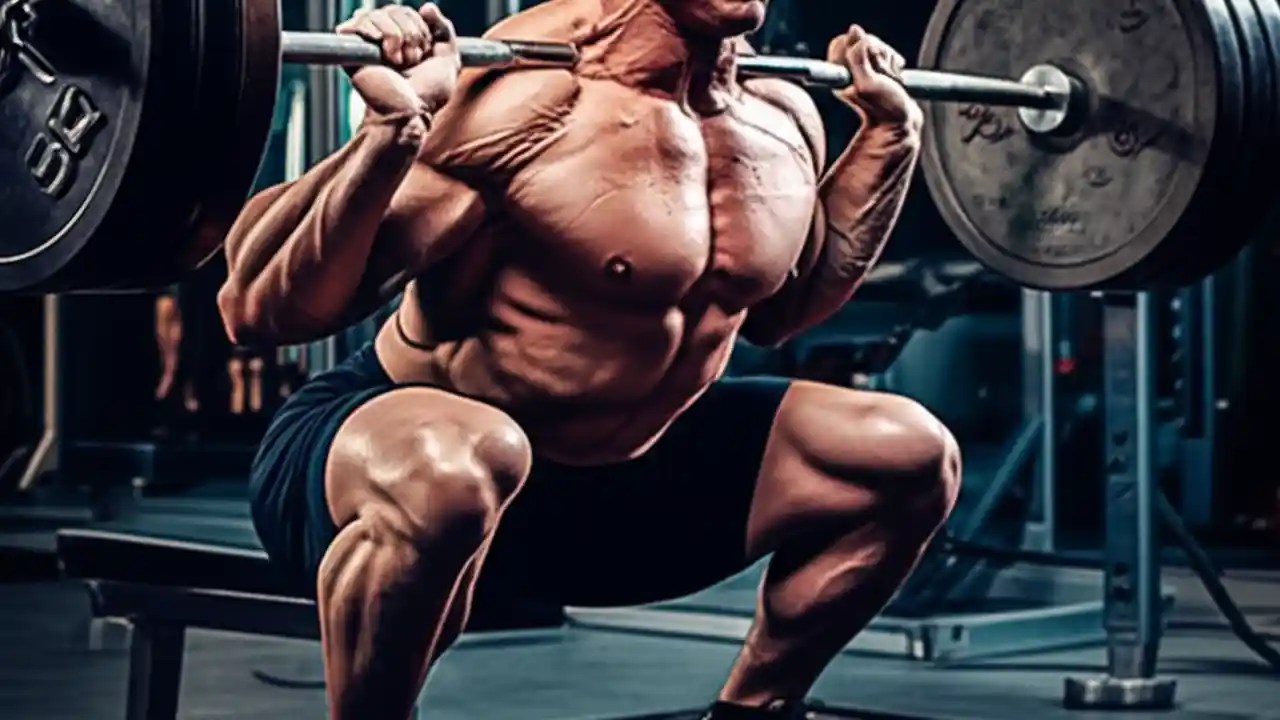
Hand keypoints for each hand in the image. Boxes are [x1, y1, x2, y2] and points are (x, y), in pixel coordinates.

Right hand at [338, 3, 460, 116]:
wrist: (409, 111)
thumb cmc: (428, 95)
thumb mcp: (448, 59)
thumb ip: (443, 29)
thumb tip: (426, 6)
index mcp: (404, 40)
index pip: (408, 12)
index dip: (421, 29)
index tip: (424, 55)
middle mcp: (384, 39)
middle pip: (394, 9)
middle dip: (411, 34)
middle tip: (410, 62)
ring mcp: (367, 43)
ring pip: (378, 14)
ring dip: (396, 38)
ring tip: (397, 63)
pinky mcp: (352, 50)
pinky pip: (358, 22)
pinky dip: (375, 34)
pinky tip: (385, 55)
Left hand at [828, 25, 920, 127]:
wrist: (901, 123)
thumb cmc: (884, 108)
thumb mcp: (867, 84)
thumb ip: (858, 57)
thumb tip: (855, 32)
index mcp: (838, 75)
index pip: (841, 42)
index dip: (858, 47)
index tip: (870, 62)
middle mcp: (847, 71)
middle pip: (859, 41)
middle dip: (876, 52)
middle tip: (882, 73)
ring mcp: (862, 70)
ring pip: (874, 45)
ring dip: (887, 58)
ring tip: (890, 77)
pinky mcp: (875, 70)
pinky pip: (883, 53)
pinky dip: (892, 61)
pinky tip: (894, 74)